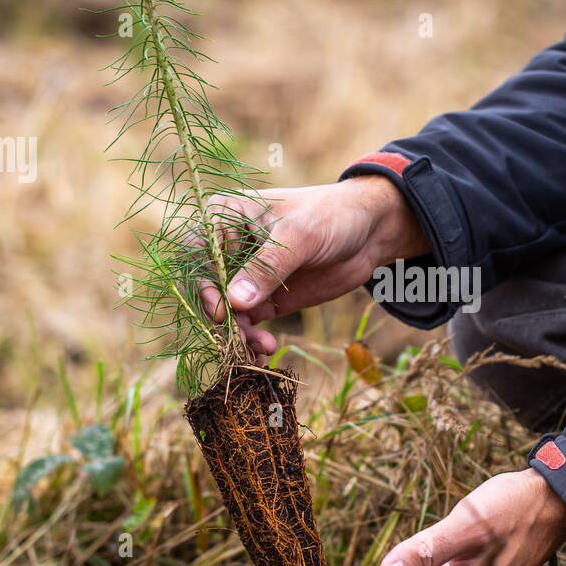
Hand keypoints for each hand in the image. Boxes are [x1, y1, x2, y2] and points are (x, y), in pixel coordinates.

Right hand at [199, 176, 427, 355]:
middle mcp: (226, 247)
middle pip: (207, 287)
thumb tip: (233, 303)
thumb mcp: (300, 236)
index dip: (202, 282)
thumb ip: (267, 268)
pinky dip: (251, 339)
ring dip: (237, 333)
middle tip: (239, 337)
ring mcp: (244, 276)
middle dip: (221, 316)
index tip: (219, 309)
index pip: (197, 252)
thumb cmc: (331, 216)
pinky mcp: (263, 299)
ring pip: (225, 311)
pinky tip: (265, 349)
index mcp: (224, 217)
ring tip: (261, 347)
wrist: (369, 232)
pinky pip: (246, 324)